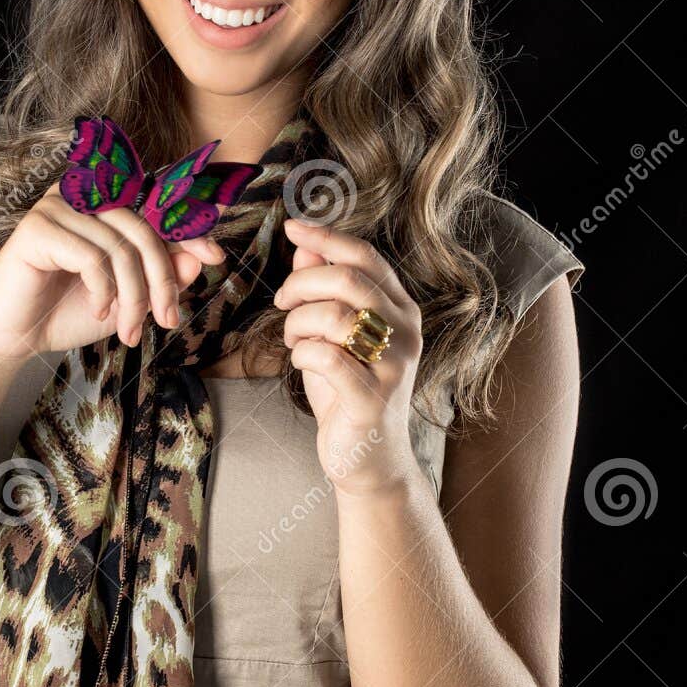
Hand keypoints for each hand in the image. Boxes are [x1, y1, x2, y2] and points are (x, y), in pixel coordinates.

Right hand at [0, 179, 226, 365]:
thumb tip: (199, 256)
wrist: (14, 338)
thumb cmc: (68, 312)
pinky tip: (98, 312)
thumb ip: (162, 273)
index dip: (191, 227)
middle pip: (144, 228)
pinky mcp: (37, 227)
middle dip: (161, 281)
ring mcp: (56, 205)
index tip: (216, 257)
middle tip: (166, 321)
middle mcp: (80, 192)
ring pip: (121, 246)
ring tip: (128, 331)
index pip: (156, 205)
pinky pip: (92, 257)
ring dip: (134, 297)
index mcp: (103, 201)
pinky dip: (104, 292)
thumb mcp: (128, 296)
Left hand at [272, 216, 423, 496]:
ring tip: (292, 340)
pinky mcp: (373, 398)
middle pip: (348, 280)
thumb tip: (304, 244)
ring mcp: (393, 365)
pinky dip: (302, 354)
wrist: (368, 459)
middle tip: (281, 302)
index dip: (327, 237)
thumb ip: (322, 289)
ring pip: (335, 316)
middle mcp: (405, 332)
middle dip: (301, 284)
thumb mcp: (331, 335)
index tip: (292, 227)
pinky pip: (326, 358)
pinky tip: (301, 361)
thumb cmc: (346, 391)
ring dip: (297, 323)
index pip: (365, 257)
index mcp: (400, 309)